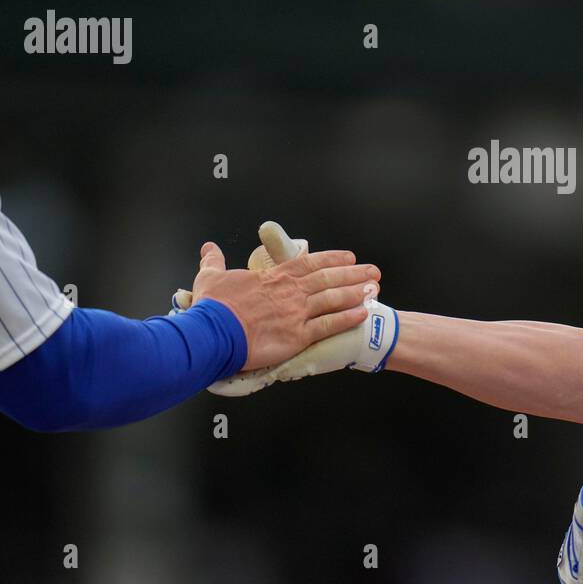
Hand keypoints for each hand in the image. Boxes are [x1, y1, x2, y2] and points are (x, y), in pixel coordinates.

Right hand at [203, 221, 395, 396]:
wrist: (212, 334)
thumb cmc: (212, 308)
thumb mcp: (211, 277)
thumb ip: (214, 261)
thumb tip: (209, 247)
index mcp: (274, 277)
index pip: (310, 263)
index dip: (332, 259)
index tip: (349, 257)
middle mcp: (290, 292)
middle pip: (329, 278)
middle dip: (353, 274)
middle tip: (372, 272)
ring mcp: (296, 313)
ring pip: (333, 299)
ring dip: (356, 293)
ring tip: (373, 289)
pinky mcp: (297, 336)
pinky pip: (328, 325)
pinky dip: (347, 319)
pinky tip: (362, 314)